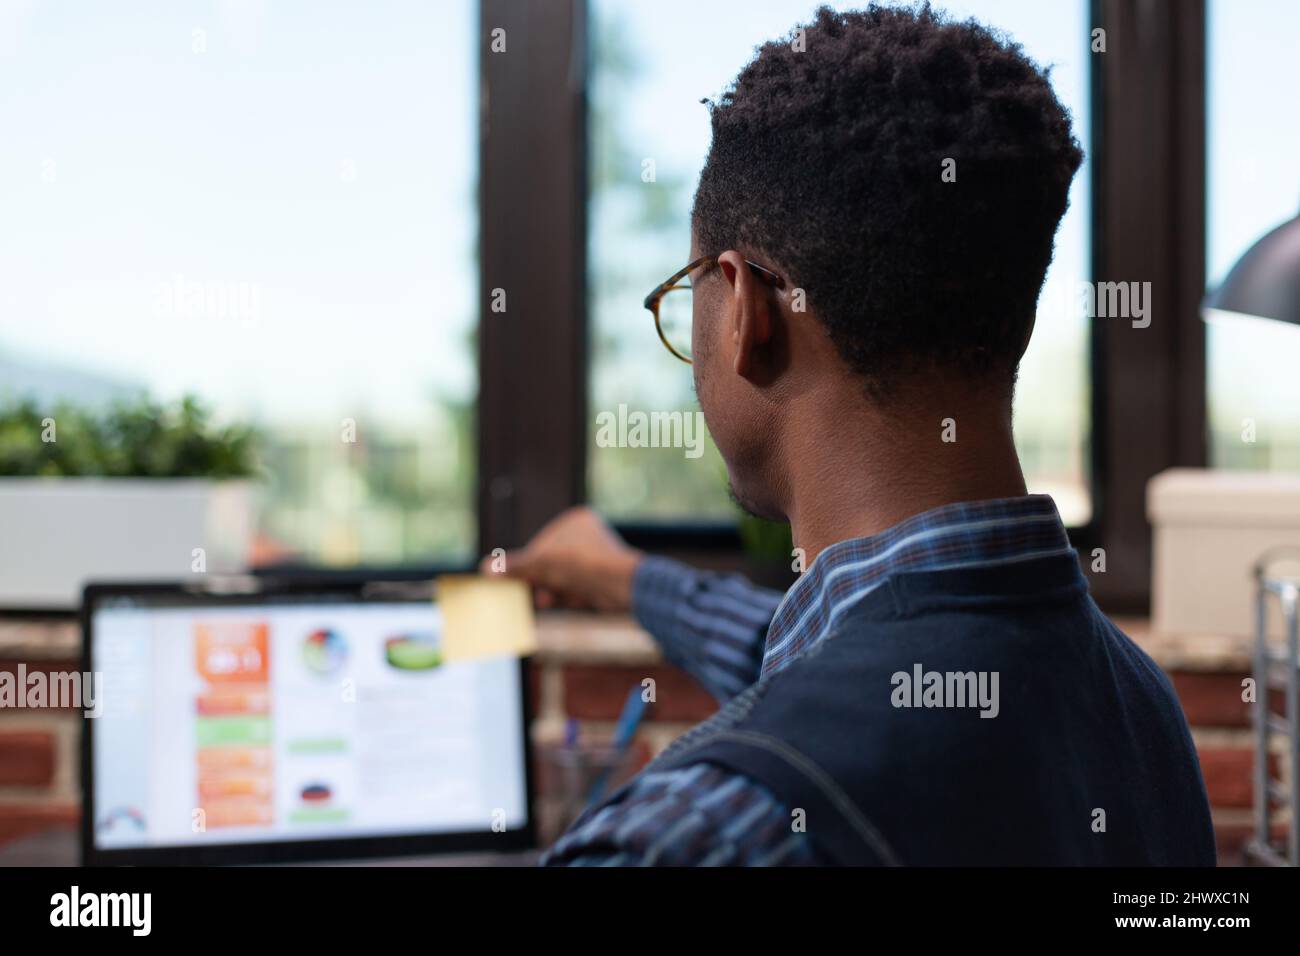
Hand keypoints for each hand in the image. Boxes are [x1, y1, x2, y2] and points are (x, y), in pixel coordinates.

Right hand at [479, 506, 642, 611]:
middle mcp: (588, 536)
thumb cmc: (582, 565)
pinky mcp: (604, 580)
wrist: (623, 585)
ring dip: (553, 590)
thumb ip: (515, 567)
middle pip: (553, 562)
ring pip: (565, 577)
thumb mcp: (541, 564)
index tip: (515, 579)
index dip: (528, 563)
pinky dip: (570, 596)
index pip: (541, 543)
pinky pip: (579, 587)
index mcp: (575, 521)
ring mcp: (598, 559)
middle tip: (526, 594)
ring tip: (543, 600)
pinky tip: (566, 602)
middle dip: (540, 580)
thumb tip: (485, 567)